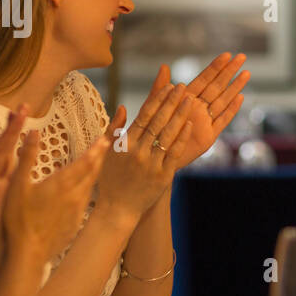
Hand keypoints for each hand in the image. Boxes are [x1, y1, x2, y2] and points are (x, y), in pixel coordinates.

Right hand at [3, 130, 109, 262]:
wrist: (28, 254)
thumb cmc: (18, 218)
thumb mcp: (17, 184)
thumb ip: (27, 157)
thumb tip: (33, 132)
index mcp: (62, 183)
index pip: (85, 161)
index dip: (96, 150)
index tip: (105, 139)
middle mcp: (74, 196)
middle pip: (92, 173)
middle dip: (99, 159)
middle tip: (106, 148)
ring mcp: (77, 212)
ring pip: (89, 188)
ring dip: (94, 175)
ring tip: (95, 166)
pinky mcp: (75, 224)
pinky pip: (84, 204)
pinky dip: (85, 193)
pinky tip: (80, 194)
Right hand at [98, 83, 196, 216]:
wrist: (118, 209)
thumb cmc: (109, 179)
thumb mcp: (105, 153)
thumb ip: (113, 129)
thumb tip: (121, 106)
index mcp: (124, 144)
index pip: (143, 115)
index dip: (157, 99)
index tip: (167, 85)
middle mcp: (138, 152)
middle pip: (158, 122)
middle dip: (171, 102)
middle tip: (182, 86)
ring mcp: (152, 164)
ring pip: (168, 135)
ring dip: (180, 115)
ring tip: (190, 100)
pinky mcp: (163, 176)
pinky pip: (174, 153)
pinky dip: (182, 138)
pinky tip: (189, 124)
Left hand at [149, 54, 248, 163]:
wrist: (154, 155)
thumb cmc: (151, 131)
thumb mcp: (152, 106)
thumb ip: (160, 88)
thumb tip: (164, 65)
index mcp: (185, 98)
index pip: (204, 79)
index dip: (215, 67)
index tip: (227, 54)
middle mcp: (198, 107)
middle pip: (217, 86)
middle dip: (230, 71)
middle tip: (242, 57)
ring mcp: (205, 121)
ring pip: (223, 100)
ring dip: (235, 87)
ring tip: (246, 74)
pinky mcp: (208, 136)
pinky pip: (222, 121)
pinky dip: (231, 110)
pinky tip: (241, 98)